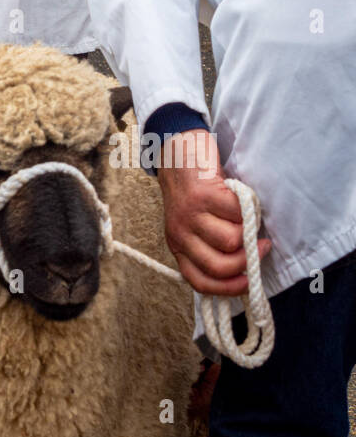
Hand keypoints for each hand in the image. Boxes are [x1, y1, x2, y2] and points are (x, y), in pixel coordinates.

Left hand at [158, 130, 271, 295]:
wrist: (176, 148)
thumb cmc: (192, 189)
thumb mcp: (193, 223)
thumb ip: (209, 245)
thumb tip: (245, 268)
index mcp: (178, 245)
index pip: (200, 281)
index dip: (228, 288)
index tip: (248, 282)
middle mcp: (179, 234)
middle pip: (219, 265)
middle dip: (247, 261)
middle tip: (261, 246)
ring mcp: (189, 214)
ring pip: (231, 240)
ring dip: (248, 230)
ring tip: (248, 217)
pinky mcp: (202, 195)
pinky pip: (236, 213)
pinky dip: (247, 208)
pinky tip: (242, 198)